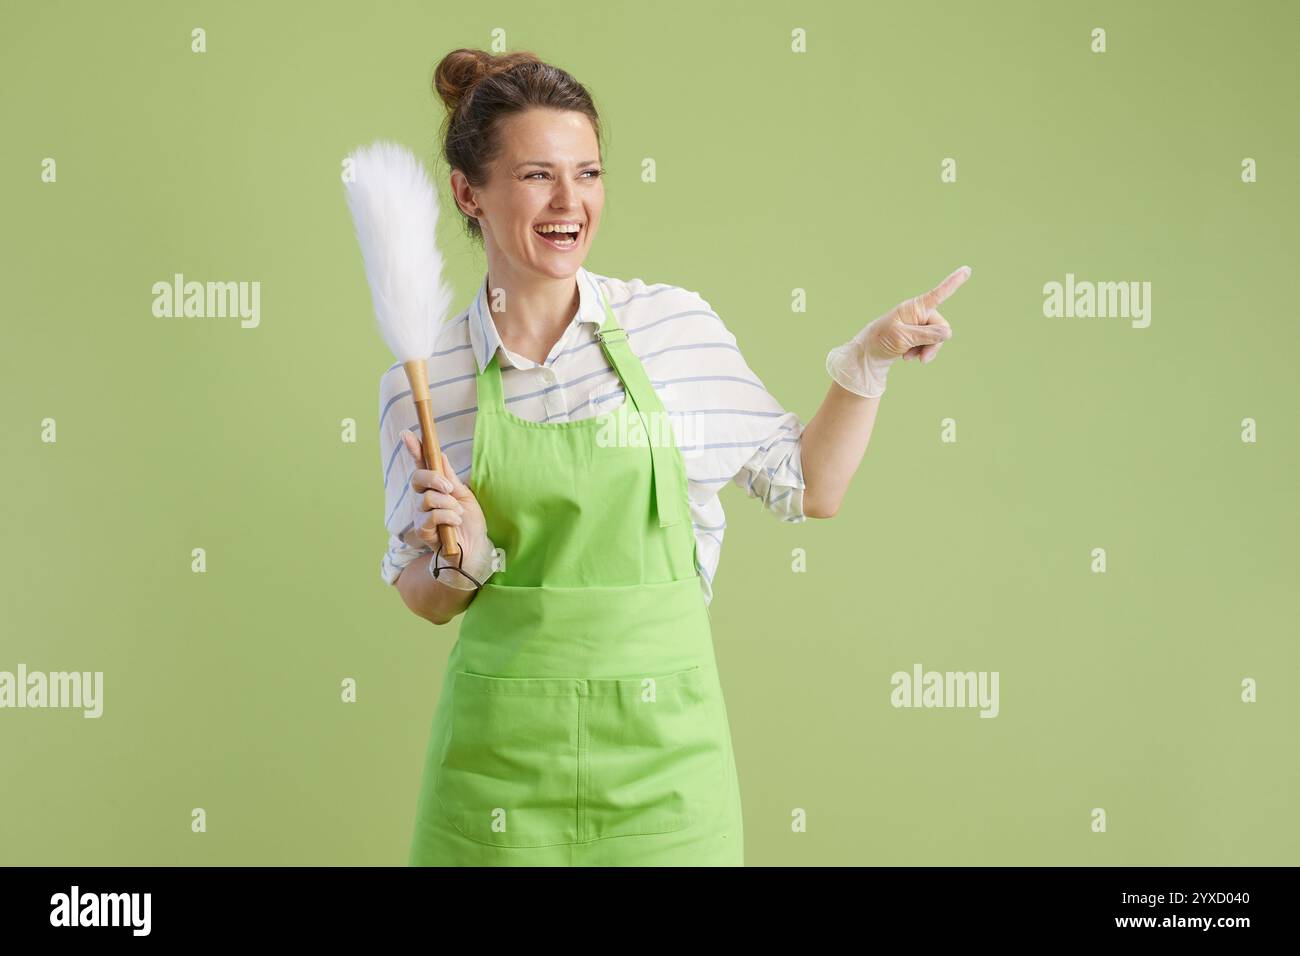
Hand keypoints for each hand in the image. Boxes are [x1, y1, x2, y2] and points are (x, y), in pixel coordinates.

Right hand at [401, 431, 494, 586]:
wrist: (475, 548)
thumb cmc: (470, 522)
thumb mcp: (464, 495)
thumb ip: (449, 478)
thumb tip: (440, 455)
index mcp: (436, 487)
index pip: (422, 465)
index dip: (414, 449)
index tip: (407, 433)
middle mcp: (425, 499)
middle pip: (417, 478)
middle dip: (433, 479)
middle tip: (449, 488)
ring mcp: (422, 515)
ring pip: (427, 499)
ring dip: (447, 504)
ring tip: (458, 514)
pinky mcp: (423, 532)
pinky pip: (431, 517)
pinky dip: (447, 517)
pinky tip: (455, 523)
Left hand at [867, 265, 969, 362]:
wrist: (869, 353)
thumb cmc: (882, 339)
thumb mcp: (902, 337)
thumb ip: (926, 335)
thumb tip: (948, 333)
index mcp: (915, 307)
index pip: (937, 294)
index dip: (953, 283)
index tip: (967, 269)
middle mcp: (920, 313)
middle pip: (941, 328)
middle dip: (933, 345)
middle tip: (921, 359)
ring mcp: (920, 324)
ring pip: (938, 338)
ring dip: (926, 351)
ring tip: (909, 358)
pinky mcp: (919, 334)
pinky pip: (931, 344)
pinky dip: (922, 352)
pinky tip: (908, 357)